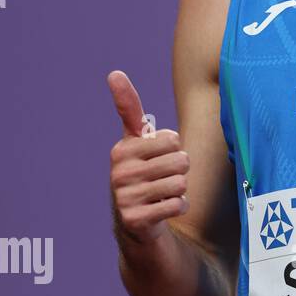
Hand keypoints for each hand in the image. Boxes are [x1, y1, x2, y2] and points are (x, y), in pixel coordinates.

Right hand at [108, 70, 188, 245]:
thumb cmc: (142, 173)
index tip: (156, 156)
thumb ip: (129, 109)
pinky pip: (178, 205)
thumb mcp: (135, 141)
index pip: (171, 138)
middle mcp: (119, 172)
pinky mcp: (135, 219)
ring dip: (179, 190)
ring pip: (181, 183)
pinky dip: (178, 207)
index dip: (174, 148)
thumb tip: (114, 73)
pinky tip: (163, 208)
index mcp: (122, 149)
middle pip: (182, 160)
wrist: (135, 223)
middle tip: (163, 178)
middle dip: (180, 170)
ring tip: (161, 193)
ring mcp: (125, 196)